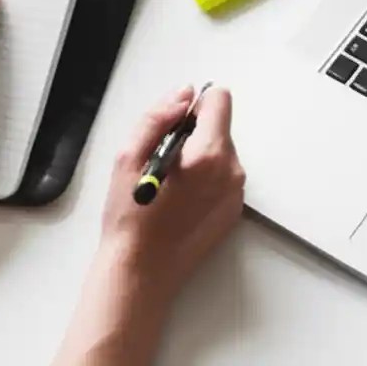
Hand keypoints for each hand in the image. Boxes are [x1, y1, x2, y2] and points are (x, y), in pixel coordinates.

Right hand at [100, 85, 244, 298]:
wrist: (141, 272)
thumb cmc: (131, 218)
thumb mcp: (129, 157)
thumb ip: (158, 117)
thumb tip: (184, 95)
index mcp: (209, 154)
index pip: (220, 100)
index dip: (195, 107)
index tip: (175, 127)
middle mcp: (232, 171)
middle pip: (220, 129)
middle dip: (194, 135)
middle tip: (164, 164)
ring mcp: (236, 194)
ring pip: (222, 154)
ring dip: (199, 159)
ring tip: (170, 186)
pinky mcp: (234, 212)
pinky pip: (224, 179)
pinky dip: (206, 181)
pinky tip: (181, 201)